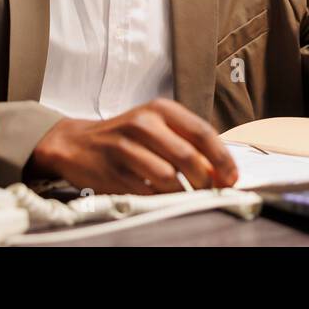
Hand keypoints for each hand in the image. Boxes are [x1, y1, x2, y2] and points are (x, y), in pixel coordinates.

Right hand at [29, 98, 239, 194]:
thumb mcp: (156, 127)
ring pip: (169, 178)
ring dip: (183, 194)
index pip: (203, 132)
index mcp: (161, 109)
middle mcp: (144, 123)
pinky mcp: (113, 171)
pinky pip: (147, 192)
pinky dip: (160, 200)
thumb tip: (221, 171)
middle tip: (211, 192)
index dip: (222, 159)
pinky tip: (161, 197)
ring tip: (186, 197)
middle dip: (206, 181)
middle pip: (188, 158)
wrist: (77, 143)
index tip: (232, 178)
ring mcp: (126, 147)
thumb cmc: (126, 137)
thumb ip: (187, 142)